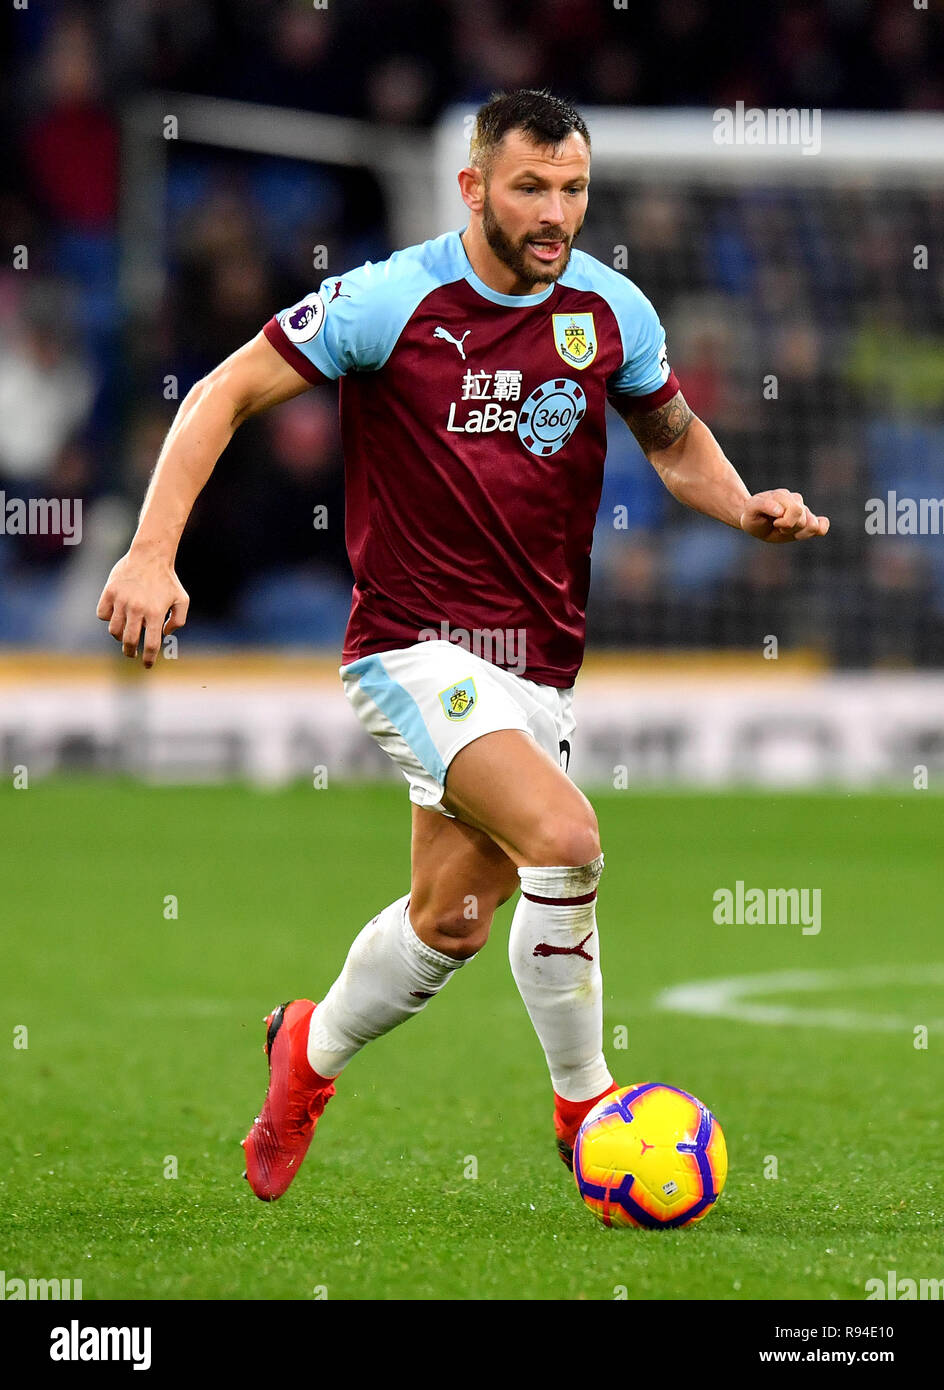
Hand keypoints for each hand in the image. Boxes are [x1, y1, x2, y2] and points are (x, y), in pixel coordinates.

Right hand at [96, 549, 189, 667]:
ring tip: (125, 634)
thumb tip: (164, 635)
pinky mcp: (109, 592)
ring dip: (118, 636)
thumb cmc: (168, 580)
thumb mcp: (182, 600)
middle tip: (131, 653)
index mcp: (155, 614)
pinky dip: (107, 618)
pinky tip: (115, 616)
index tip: (146, 665)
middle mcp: (137, 609)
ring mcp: (121, 601)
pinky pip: (102, 614)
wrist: (150, 555)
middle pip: (128, 641)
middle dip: (130, 652)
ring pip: (113, 630)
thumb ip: (178, 621)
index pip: (150, 645)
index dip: (147, 659)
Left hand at [740, 489, 829, 542]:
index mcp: (783, 496)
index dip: (785, 522)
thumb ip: (763, 505)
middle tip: (777, 526)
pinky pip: (822, 525)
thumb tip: (781, 510)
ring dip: (797, 532)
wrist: (754, 520)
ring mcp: (803, 510)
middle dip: (790, 527)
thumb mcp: (751, 510)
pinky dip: (819, 529)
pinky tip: (802, 533)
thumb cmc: (753, 515)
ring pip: (812, 525)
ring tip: (784, 529)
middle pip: (804, 520)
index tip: (774, 523)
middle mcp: (795, 500)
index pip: (796, 511)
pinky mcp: (808, 520)